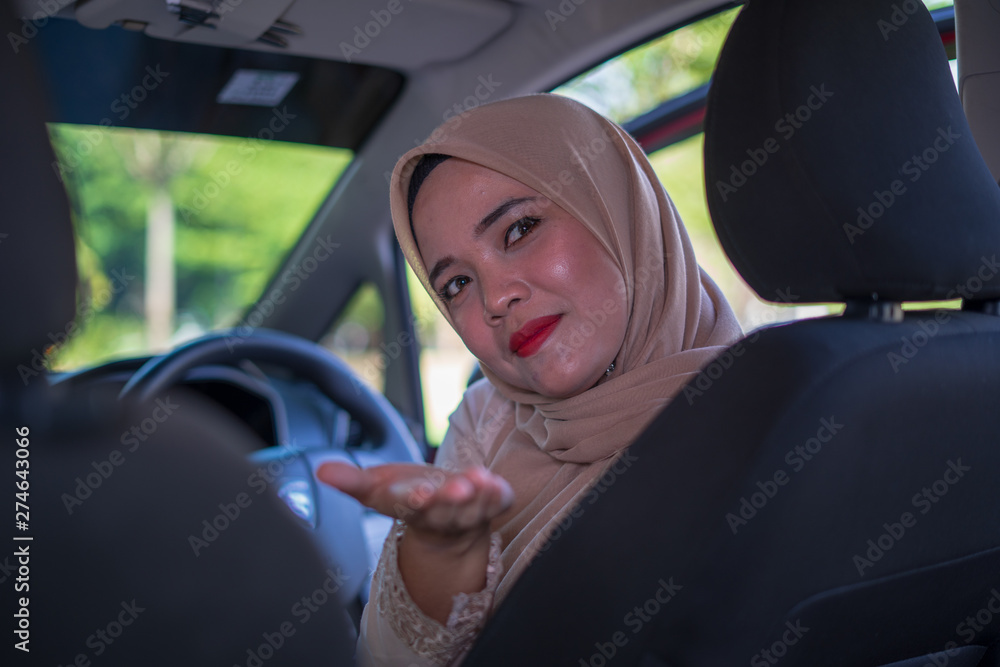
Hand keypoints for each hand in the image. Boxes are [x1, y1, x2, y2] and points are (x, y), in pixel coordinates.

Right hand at [316, 462, 512, 542]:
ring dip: (477, 496)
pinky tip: (496, 482)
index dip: (414, 500)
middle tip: (456, 489)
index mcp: (409, 507)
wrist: (442, 522)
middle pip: (445, 509)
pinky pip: (497, 503)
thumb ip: (350, 481)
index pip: (410, 505)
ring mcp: (468, 512)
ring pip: (473, 507)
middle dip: (450, 499)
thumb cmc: (405, 496)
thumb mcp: (374, 488)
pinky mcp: (491, 505)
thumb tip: (321, 471)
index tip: (416, 494)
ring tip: (478, 480)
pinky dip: (497, 495)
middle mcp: (440, 513)